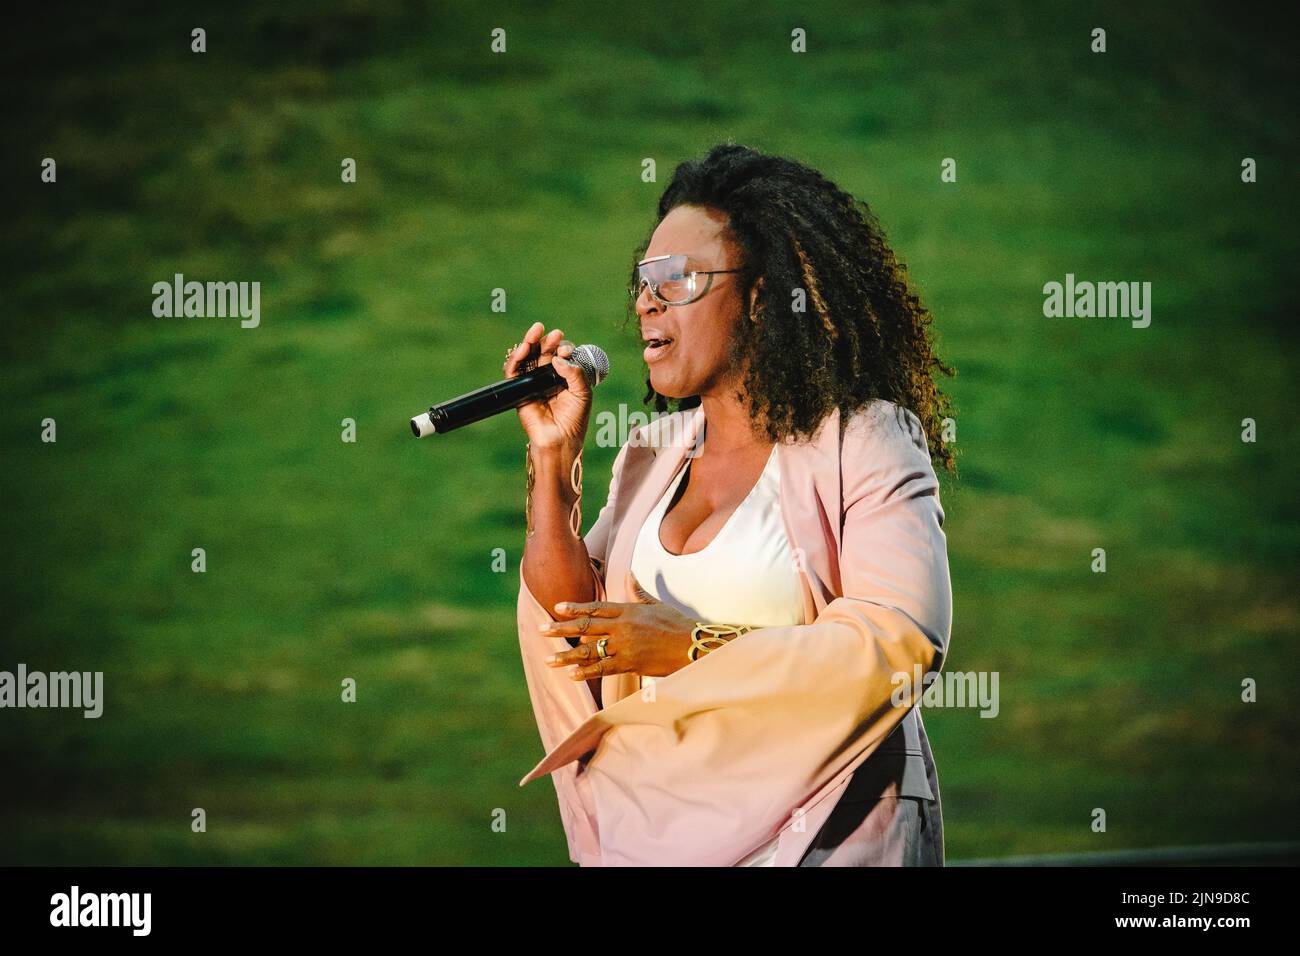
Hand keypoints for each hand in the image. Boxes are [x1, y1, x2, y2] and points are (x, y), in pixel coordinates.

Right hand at [505, 321, 591, 455]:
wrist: (560, 439)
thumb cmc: (574, 419)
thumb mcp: (583, 392)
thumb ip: (575, 373)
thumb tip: (557, 358)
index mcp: (564, 376)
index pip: (560, 354)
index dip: (563, 348)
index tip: (567, 350)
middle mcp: (547, 377)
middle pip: (543, 352)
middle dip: (547, 340)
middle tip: (554, 334)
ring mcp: (532, 383)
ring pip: (527, 357)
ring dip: (530, 342)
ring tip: (536, 332)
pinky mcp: (519, 390)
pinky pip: (513, 371)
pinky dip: (516, 358)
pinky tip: (523, 349)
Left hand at [541, 571, 699, 678]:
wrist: (692, 645)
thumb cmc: (677, 624)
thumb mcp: (656, 604)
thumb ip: (638, 592)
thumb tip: (629, 575)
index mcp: (627, 610)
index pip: (595, 607)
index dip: (575, 607)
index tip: (557, 607)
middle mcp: (622, 626)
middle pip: (586, 626)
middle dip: (561, 628)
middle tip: (541, 629)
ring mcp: (624, 645)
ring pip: (589, 650)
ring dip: (567, 656)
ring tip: (549, 660)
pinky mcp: (630, 663)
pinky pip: (603, 668)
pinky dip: (587, 671)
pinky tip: (572, 674)